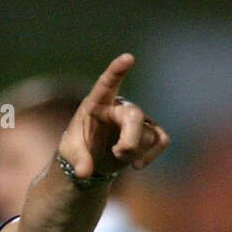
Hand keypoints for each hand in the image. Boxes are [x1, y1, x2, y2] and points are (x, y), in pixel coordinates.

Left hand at [57, 53, 169, 178]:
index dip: (117, 71)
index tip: (128, 58)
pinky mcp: (148, 132)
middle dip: (131, 139)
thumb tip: (84, 173)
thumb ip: (77, 161)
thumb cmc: (78, 147)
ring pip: (147, 133)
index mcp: (96, 103)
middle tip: (119, 153)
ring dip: (134, 152)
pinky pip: (161, 139)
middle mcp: (119, 107)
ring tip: (117, 156)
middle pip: (134, 115)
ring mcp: (136, 118)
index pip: (107, 83)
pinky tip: (136, 165)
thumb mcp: (70, 154)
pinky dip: (151, 154)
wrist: (91, 158)